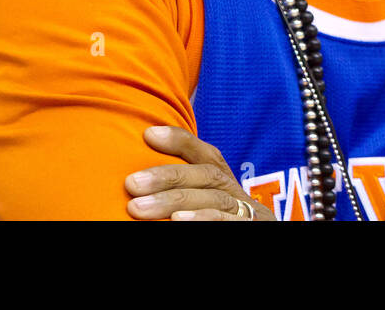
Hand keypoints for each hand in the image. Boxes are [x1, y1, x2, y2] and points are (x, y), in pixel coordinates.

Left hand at [125, 126, 275, 220]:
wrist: (253, 249)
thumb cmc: (214, 221)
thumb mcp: (202, 205)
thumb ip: (182, 191)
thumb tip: (138, 174)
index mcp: (227, 185)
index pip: (208, 155)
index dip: (181, 141)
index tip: (149, 134)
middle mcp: (238, 195)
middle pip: (208, 176)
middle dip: (168, 176)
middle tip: (131, 183)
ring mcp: (248, 214)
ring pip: (214, 199)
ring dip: (175, 200)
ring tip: (139, 207)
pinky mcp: (252, 227)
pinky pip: (228, 221)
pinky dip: (202, 218)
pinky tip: (177, 220)